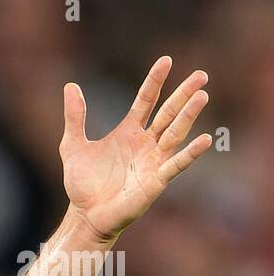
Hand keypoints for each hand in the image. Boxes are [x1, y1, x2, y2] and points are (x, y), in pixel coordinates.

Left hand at [61, 56, 212, 239]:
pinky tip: (205, 139)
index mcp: (128, 131)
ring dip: (189, 116)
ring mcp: (153, 161)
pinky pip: (176, 164)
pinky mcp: (156, 181)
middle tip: (201, 76)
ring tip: (202, 96)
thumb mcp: (72, 146)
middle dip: (183, 95)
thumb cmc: (81, 183)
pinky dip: (190, 153)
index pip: (146, 100)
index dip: (155, 81)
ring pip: (175, 133)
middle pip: (168, 113)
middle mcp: (145, 143)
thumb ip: (74, 117)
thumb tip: (70, 86)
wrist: (85, 215)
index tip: (166, 60)